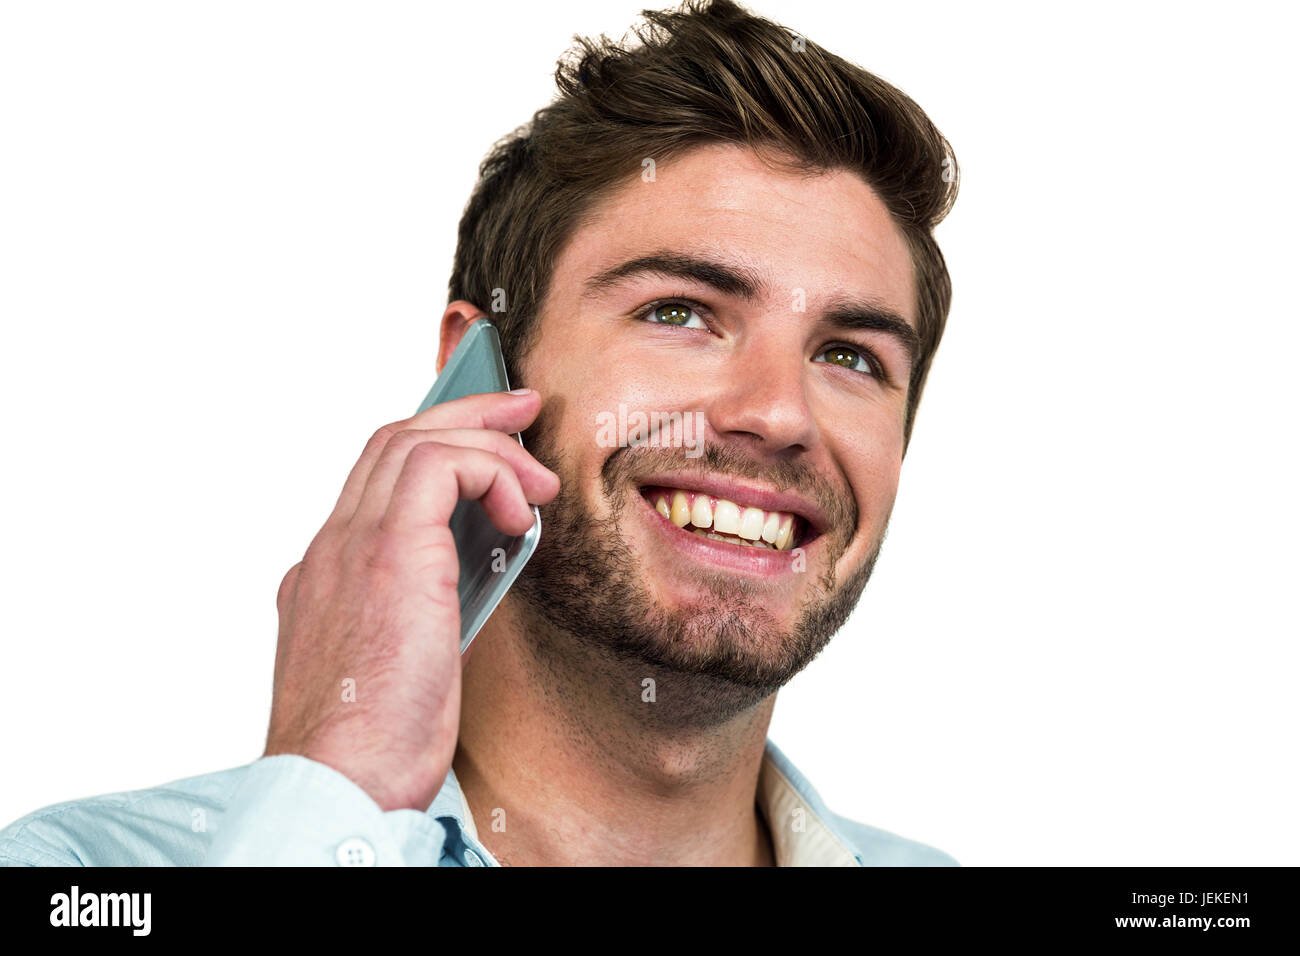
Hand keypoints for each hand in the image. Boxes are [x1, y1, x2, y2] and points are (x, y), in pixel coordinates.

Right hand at [263, 389, 557, 810]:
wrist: (337, 784)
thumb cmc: (373, 747)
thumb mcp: (401, 666)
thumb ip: (422, 614)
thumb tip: (470, 586)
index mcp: (325, 574)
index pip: (376, 481)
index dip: (433, 448)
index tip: (486, 441)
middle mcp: (331, 549)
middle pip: (392, 442)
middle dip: (465, 414)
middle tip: (521, 410)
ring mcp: (351, 545)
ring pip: (413, 440)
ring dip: (488, 439)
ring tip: (539, 473)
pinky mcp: (388, 554)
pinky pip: (440, 466)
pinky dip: (489, 471)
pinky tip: (521, 514)